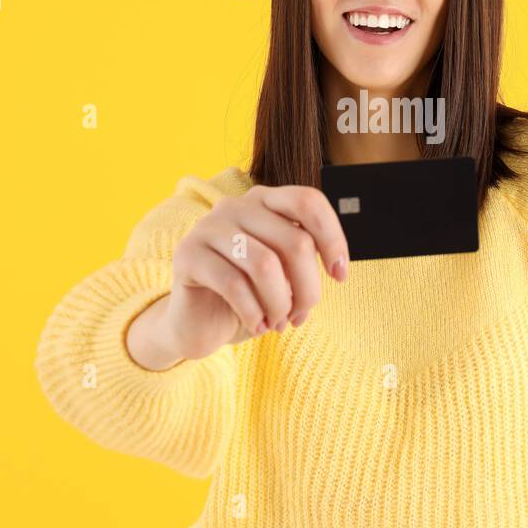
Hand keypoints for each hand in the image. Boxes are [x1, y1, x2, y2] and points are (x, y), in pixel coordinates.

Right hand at [162, 184, 348, 359]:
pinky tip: (257, 326)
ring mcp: (208, 227)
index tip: (340, 276)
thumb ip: (304, 258)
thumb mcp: (284, 274)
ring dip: (280, 305)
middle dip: (307, 289)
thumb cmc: (248, 296)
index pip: (308, 202)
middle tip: (300, 316)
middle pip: (295, 241)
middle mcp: (236, 206)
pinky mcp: (187, 254)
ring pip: (266, 265)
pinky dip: (253, 313)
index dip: (333, 238)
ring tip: (278, 324)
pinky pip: (233, 284)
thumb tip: (336, 264)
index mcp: (264, 201)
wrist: (197, 323)